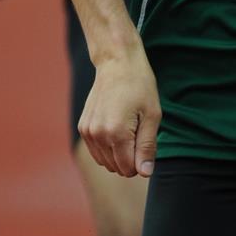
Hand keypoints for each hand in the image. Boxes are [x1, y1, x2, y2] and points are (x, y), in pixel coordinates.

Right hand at [79, 47, 161, 176]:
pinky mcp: (83, 127)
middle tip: (139, 134)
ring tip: (128, 130)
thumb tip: (144, 173)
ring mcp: (88, 131)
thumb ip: (147, 147)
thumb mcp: (152, 116)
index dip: (141, 163)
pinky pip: (96, 152)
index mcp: (117, 133)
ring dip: (118, 155)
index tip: (147, 144)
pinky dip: (107, 148)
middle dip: (130, 160)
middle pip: (116, 168)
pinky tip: (116, 129)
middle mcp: (98, 135)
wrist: (117, 63)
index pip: (128, 169)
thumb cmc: (140, 87)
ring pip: (105, 162)